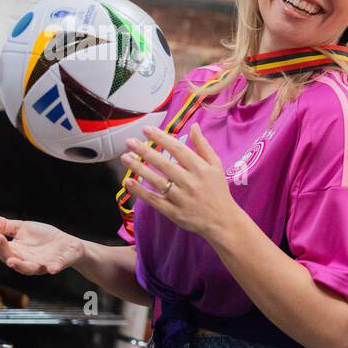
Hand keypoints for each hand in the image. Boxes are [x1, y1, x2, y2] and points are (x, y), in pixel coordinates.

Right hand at [0, 214, 83, 275]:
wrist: (67, 244)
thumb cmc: (41, 237)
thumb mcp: (22, 228)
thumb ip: (5, 225)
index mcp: (14, 251)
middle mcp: (24, 261)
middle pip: (8, 258)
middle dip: (2, 248)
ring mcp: (40, 264)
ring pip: (27, 269)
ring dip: (20, 265)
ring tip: (12, 262)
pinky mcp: (57, 264)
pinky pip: (54, 267)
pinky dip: (53, 268)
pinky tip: (52, 269)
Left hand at [120, 123, 238, 241]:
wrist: (223, 221)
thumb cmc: (218, 191)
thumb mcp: (216, 166)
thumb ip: (203, 146)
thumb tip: (195, 126)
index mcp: (200, 169)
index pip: (178, 149)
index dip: (161, 138)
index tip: (147, 130)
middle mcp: (190, 182)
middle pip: (164, 164)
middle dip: (145, 151)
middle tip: (129, 142)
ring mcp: (181, 198)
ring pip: (156, 180)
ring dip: (138, 168)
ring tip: (125, 157)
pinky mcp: (173, 212)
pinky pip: (154, 200)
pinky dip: (140, 191)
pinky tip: (129, 182)